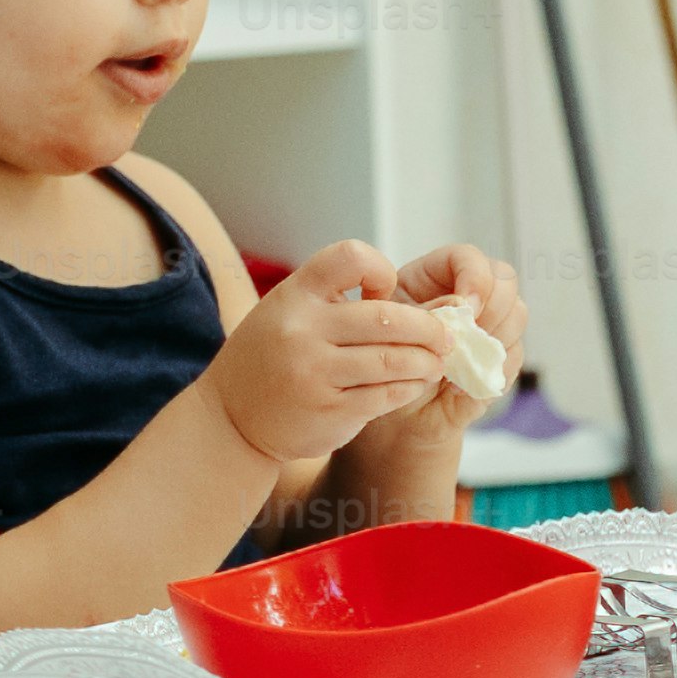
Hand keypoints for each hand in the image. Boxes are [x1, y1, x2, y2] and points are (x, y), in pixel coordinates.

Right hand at [201, 239, 449, 466]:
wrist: (230, 420)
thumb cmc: (271, 358)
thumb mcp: (287, 313)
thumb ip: (335, 302)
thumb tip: (423, 303)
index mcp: (294, 295)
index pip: (350, 257)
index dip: (379, 269)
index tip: (387, 291)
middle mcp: (302, 330)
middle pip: (388, 317)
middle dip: (428, 328)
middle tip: (446, 336)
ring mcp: (315, 372)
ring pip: (393, 360)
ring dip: (426, 362)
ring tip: (437, 362)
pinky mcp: (330, 410)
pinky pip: (386, 395)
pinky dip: (409, 388)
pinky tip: (416, 384)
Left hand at [376, 239, 526, 425]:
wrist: (396, 416)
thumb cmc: (384, 366)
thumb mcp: (392, 332)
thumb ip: (424, 313)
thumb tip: (461, 305)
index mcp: (434, 278)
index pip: (467, 258)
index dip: (475, 277)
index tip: (467, 307)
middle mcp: (467, 295)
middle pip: (504, 280)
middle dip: (493, 308)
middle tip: (471, 337)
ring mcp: (489, 325)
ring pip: (517, 313)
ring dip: (493, 339)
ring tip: (460, 363)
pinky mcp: (501, 357)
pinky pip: (515, 353)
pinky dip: (492, 369)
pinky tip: (461, 385)